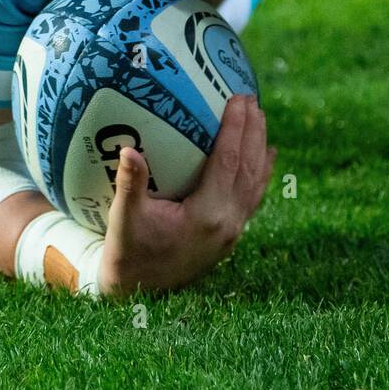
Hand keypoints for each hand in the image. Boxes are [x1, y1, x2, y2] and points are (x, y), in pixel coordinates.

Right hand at [98, 94, 275, 296]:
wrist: (139, 291)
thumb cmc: (127, 252)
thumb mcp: (123, 219)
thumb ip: (129, 185)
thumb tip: (128, 149)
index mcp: (207, 216)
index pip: (229, 163)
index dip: (236, 129)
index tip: (239, 99)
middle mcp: (228, 224)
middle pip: (250, 168)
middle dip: (254, 132)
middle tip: (252, 99)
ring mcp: (234, 232)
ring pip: (256, 183)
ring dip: (260, 148)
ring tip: (260, 119)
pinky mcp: (231, 236)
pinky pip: (253, 198)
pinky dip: (260, 173)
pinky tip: (265, 155)